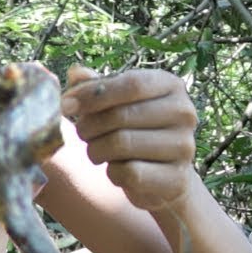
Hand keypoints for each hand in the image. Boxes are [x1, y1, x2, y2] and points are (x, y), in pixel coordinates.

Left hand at [61, 65, 196, 210]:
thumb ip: (97, 87)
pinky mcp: (177, 179)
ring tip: (96, 151)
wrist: (165, 176)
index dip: (93, 94)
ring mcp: (185, 147)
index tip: (66, 104)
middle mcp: (184, 113)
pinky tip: (116, 170)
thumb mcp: (118, 103)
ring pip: (122, 144)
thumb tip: (76, 73)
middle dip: (89, 125)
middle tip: (81, 133)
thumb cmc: (136, 131)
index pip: (131, 84)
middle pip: (122, 115)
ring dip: (96, 150)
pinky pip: (130, 173)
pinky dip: (113, 173)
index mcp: (172, 85)